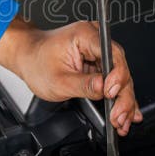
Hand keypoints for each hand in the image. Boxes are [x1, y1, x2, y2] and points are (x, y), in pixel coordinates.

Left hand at [0, 17, 142, 135]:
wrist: (28, 58)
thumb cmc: (37, 62)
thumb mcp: (58, 80)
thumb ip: (84, 85)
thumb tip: (104, 89)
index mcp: (86, 35)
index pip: (112, 54)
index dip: (117, 76)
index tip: (111, 94)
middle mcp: (96, 39)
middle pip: (120, 68)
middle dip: (122, 95)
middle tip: (119, 116)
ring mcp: (99, 51)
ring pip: (121, 76)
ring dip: (123, 100)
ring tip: (122, 120)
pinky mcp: (100, 62)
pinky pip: (114, 79)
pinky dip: (118, 96)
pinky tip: (126, 111)